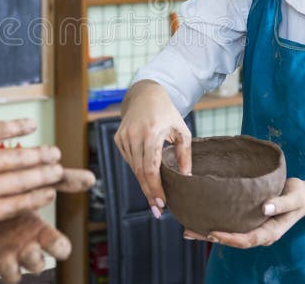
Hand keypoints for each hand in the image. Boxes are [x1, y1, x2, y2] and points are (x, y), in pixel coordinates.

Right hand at [0, 89, 64, 243]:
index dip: (18, 127)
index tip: (32, 125)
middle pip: (18, 156)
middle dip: (41, 154)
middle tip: (56, 152)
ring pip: (21, 180)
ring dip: (43, 175)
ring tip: (58, 171)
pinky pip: (14, 204)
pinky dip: (33, 198)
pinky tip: (45, 195)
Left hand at [0, 168, 95, 283]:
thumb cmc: (5, 197)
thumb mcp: (32, 184)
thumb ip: (60, 182)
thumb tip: (91, 177)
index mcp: (37, 231)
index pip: (56, 244)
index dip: (59, 247)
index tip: (59, 245)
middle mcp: (23, 248)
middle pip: (37, 263)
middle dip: (35, 259)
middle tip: (28, 248)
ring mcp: (3, 259)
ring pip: (13, 275)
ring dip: (12, 271)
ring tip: (5, 259)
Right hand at [114, 80, 191, 215]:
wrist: (145, 94)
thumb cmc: (167, 113)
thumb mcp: (182, 130)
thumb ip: (184, 155)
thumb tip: (186, 178)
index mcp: (151, 133)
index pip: (151, 169)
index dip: (155, 189)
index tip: (162, 204)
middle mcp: (134, 136)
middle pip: (140, 173)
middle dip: (149, 193)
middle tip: (158, 211)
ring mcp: (123, 137)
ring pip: (134, 168)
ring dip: (144, 184)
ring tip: (155, 198)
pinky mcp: (118, 138)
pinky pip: (130, 161)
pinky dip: (138, 170)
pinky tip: (147, 178)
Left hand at [183, 178, 304, 247]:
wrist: (304, 194)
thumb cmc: (300, 195)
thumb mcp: (295, 197)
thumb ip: (281, 203)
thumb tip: (264, 208)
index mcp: (271, 232)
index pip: (247, 239)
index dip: (229, 238)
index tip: (212, 233)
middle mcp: (260, 233)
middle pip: (233, 240)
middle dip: (211, 238)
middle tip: (188, 232)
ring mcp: (254, 227)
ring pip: (230, 234)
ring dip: (208, 233)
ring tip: (187, 228)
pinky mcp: (249, 220)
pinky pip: (232, 225)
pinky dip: (216, 223)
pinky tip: (201, 219)